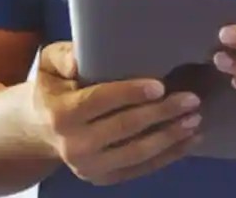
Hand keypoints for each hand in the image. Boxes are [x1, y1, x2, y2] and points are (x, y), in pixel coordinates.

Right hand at [27, 42, 202, 185]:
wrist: (41, 129)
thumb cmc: (53, 87)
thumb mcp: (49, 63)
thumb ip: (64, 56)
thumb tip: (79, 59)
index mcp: (61, 114)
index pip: (101, 101)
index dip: (130, 94)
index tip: (160, 86)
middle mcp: (74, 145)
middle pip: (125, 128)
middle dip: (161, 114)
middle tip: (191, 100)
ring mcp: (90, 167)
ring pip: (138, 152)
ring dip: (170, 136)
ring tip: (195, 119)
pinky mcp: (104, 179)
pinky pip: (141, 168)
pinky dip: (169, 156)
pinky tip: (189, 140)